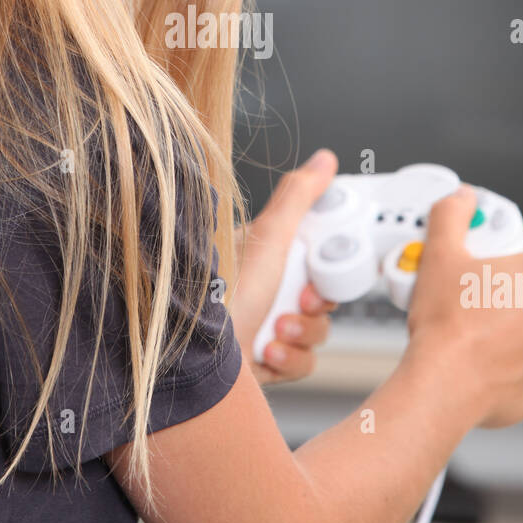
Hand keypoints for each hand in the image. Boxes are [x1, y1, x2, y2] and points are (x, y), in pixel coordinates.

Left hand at [228, 150, 340, 385]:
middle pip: (321, 297)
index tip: (320, 270)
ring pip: (315, 332)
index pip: (315, 257)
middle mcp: (263, 290)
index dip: (326, 266)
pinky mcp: (264, 360)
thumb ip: (298, 198)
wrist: (196, 360)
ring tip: (274, 330)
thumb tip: (323, 161)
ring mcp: (263, 325)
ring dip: (300, 334)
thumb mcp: (267, 238)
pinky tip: (267, 352)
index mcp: (264, 256)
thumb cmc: (220, 298)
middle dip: (313, 306)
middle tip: (298, 301)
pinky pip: (301, 362)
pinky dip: (288, 359)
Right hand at [405, 184, 522, 428]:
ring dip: (505, 332)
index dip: (508, 263)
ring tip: (466, 333)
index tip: (484, 268)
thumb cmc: (447, 323)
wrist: (442, 383)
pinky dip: (502, 366)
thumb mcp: (438, 253)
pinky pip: (521, 370)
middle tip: (468, 301)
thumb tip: (461, 198)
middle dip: (505, 299)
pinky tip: (473, 362)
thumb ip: (451, 215)